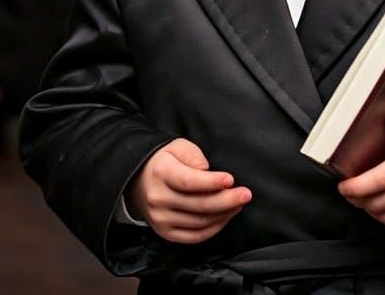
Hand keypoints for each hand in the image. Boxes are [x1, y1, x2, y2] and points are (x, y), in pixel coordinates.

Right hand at [127, 138, 251, 244]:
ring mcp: (161, 219)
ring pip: (201, 222)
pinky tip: (225, 216)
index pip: (188, 181)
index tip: (230, 180)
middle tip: (246, 194)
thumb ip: (193, 155)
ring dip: (224, 214)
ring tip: (238, 203)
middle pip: (199, 204)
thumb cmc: (163, 162)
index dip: (211, 182)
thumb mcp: (176, 147)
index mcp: (160, 173)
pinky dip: (215, 228)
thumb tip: (207, 171)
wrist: (138, 181)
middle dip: (227, 200)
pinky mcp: (166, 232)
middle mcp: (158, 198)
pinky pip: (196, 236)